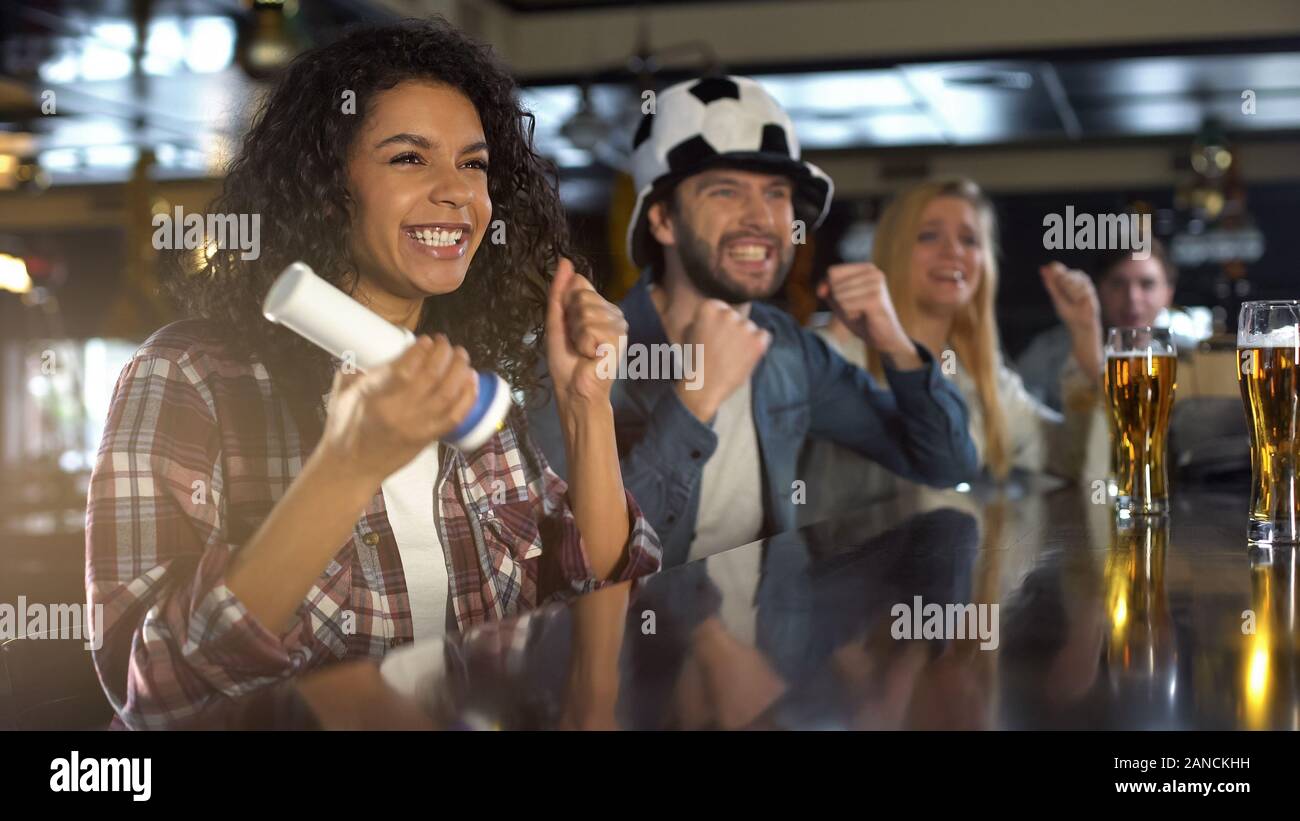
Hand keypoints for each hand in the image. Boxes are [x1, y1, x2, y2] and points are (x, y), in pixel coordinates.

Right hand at [319, 333, 477, 482]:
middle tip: (446, 344)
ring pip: (449, 394)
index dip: (421, 350)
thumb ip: (357, 369)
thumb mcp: (343, 394)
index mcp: (376, 399)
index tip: (426, 340)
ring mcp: (417, 427)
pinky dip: (467, 397)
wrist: (350, 469)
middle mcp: (400, 413)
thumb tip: (369, 349)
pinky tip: (471, 382)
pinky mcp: (428, 438)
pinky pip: (455, 416)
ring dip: (460, 371)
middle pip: (432, 377)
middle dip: (444, 354)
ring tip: (462, 358)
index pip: (406, 368)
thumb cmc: (344, 431)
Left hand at [545, 258, 627, 408]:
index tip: (569, 326)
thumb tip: (564, 261)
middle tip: (576, 341)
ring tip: (583, 350)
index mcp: (601, 307)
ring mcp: (619, 326)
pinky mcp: (619, 339)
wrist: (573, 389)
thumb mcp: (557, 320)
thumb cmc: (567, 361)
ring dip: (576, 334)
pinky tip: (591, 356)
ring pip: (586, 311)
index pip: (580, 285)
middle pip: (582, 296)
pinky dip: (583, 344)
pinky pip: (590, 328)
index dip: (567, 305)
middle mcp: (614, 313)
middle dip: (571, 320)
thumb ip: (560, 291)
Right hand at [675, 299, 769, 421]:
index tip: (713, 339)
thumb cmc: (694, 361)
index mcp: (709, 308)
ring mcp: (744, 327)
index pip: (722, 309)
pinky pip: (764, 336)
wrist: (702, 387)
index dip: (719, 325)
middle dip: (733, 331)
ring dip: (745, 339)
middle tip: (723, 350)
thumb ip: (703, 319)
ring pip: (750, 327)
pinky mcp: (757, 341)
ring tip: (732, 357)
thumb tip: (716, 312)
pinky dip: (758, 346)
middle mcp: (727, 313)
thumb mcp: (690, 332)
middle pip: (737, 317)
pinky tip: (744, 358)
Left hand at [817, 263, 919, 367]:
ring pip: (839, 295)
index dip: (829, 288)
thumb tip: (820, 290)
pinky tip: (864, 316)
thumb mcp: (839, 300)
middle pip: (834, 284)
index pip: (832, 272)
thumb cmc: (861, 317)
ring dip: (846, 309)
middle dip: (840, 302)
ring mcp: (876, 284)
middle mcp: (873, 272)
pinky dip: (850, 314)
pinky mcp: (875, 298)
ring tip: (861, 312)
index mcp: (866, 268)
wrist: (883, 337)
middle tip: (857, 308)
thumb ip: (827, 289)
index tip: (841, 300)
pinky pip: (845, 305)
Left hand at [1040, 261, 1102, 377]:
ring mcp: (1085, 286)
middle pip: (1069, 273)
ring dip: (1071, 289)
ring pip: (1076, 279)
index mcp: (1067, 282)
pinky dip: (1078, 295)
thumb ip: (1051, 284)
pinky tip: (1079, 301)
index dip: (1057, 269)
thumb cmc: (1068, 313)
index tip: (1051, 268)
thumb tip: (1042, 269)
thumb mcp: (1057, 298)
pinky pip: (1083, 287)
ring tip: (1072, 299)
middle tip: (1064, 290)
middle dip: (1064, 281)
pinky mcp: (1091, 292)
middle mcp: (1076, 282)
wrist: (1080, 325)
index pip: (1060, 270)